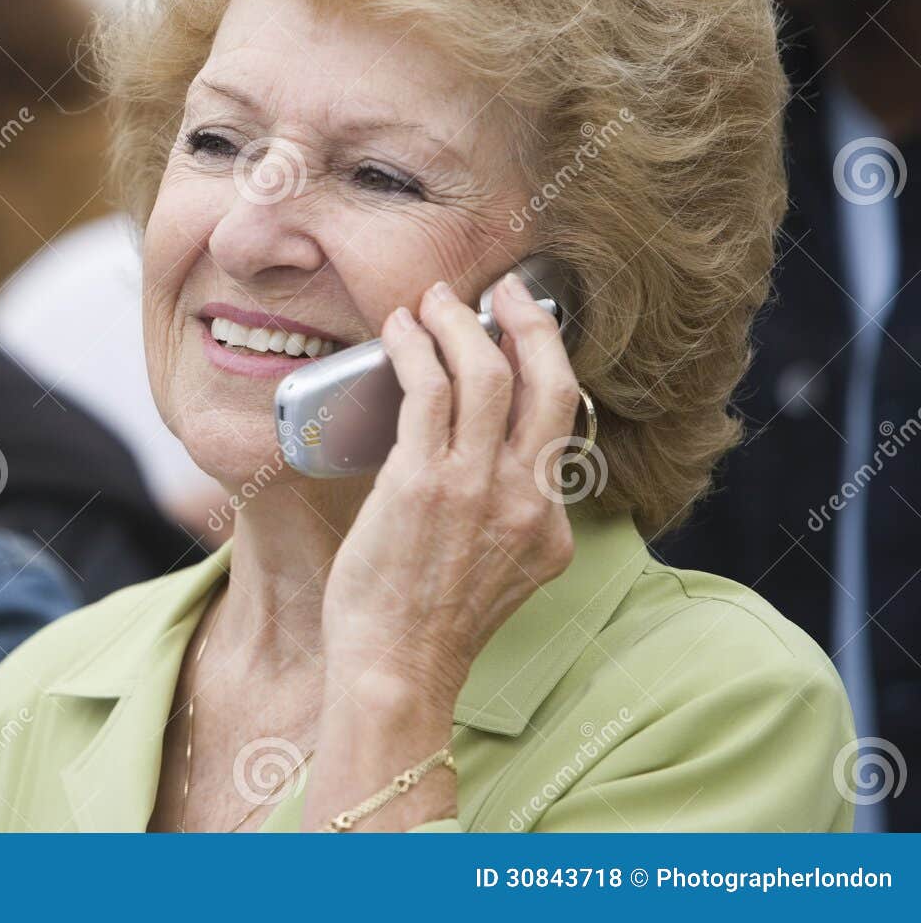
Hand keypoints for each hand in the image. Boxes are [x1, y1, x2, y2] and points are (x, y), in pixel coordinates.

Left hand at [321, 272, 581, 703]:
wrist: (398, 670)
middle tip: (503, 289)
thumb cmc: (431, 627)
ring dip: (459, 323)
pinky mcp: (422, 482)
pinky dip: (415, 347)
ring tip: (434, 299)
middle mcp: (527, 498)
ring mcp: (478, 488)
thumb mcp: (504, 575)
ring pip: (485, 373)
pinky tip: (400, 330)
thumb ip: (510, 521)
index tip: (523, 333)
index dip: (544, 364)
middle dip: (530, 321)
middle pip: (550, 381)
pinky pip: (428, 390)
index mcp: (551, 522)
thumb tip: (485, 472)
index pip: (561, 422)